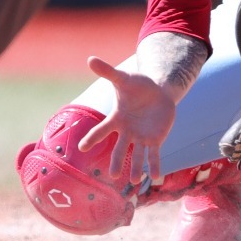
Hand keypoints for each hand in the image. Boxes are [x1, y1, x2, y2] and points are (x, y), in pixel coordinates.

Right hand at [78, 55, 176, 185]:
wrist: (158, 92)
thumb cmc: (137, 86)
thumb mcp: (123, 78)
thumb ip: (107, 72)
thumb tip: (90, 58)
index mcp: (117, 119)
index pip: (102, 130)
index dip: (92, 138)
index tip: (82, 147)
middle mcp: (127, 132)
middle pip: (119, 149)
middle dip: (116, 161)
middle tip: (112, 175)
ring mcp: (141, 137)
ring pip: (136, 156)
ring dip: (135, 168)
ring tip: (134, 182)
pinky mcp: (155, 139)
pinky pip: (153, 154)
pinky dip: (154, 165)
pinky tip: (156, 177)